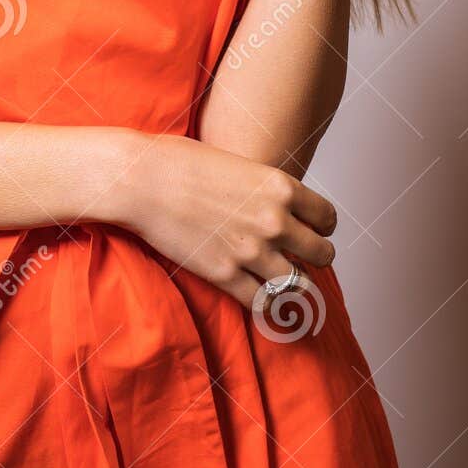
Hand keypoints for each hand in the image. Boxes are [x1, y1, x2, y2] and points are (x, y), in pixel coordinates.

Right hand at [113, 133, 336, 308]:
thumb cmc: (180, 162)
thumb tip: (273, 202)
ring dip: (296, 286)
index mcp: (280, 186)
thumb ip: (262, 186)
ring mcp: (251, 251)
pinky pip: (262, 302)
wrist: (141, 179)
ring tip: (290, 286)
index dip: (323, 226)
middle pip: (322, 253)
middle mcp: (274, 220)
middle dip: (317, 258)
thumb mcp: (237, 162)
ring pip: (298, 284)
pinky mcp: (225, 275)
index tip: (316, 230)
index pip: (327, 217)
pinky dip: (266, 305)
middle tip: (306, 260)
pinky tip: (263, 300)